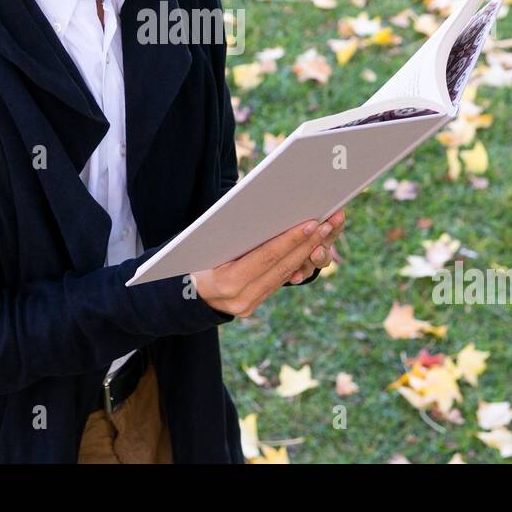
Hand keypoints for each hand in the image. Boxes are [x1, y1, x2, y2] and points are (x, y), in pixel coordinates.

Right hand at [190, 208, 345, 317]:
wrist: (182, 291)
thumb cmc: (194, 255)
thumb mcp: (208, 241)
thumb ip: (232, 231)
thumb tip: (262, 206)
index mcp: (225, 281)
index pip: (265, 257)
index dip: (290, 240)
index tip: (311, 222)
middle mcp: (239, 298)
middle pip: (281, 267)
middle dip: (307, 244)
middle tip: (328, 222)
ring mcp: (247, 305)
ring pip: (284, 275)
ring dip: (308, 252)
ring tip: (326, 230)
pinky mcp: (253, 305)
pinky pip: (278, 281)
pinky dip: (295, 263)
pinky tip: (311, 246)